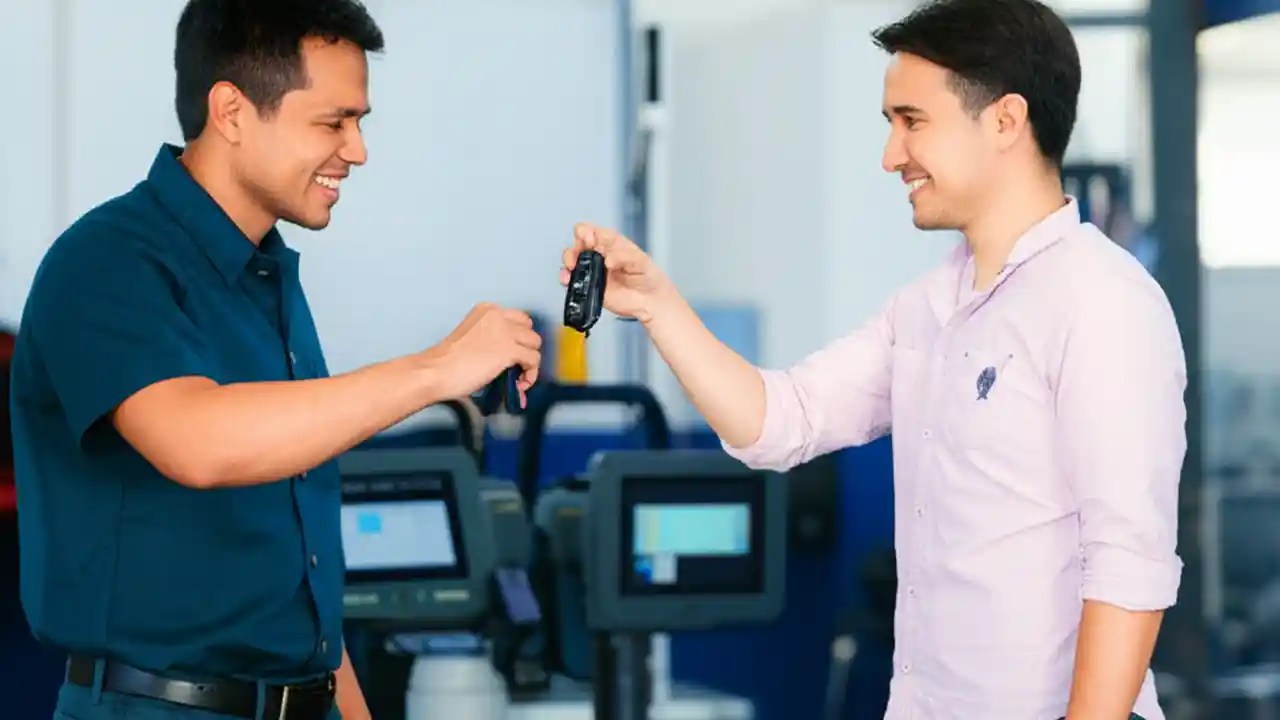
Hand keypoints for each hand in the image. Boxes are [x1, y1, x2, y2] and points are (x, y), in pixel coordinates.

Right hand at [422, 303, 541, 404]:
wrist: (436, 371)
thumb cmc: (447, 361)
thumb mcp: (474, 341)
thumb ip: (495, 344)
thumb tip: (514, 364)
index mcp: (487, 310)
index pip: (518, 320)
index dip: (519, 340)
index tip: (513, 355)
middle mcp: (498, 316)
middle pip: (530, 331)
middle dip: (526, 349)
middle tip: (516, 367)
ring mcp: (505, 332)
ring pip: (535, 344)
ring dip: (530, 363)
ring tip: (517, 378)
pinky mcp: (509, 349)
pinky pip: (534, 360)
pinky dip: (530, 375)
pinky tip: (519, 384)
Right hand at [560, 223, 677, 324]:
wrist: (650, 301)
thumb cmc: (648, 276)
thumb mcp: (641, 261)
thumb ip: (624, 257)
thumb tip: (608, 260)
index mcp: (611, 243)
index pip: (592, 230)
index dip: (588, 232)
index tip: (592, 240)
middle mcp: (599, 254)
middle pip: (578, 242)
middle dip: (577, 245)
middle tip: (585, 252)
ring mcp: (593, 270)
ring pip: (572, 258)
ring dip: (569, 259)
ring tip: (574, 265)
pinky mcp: (589, 286)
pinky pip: (572, 279)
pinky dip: (566, 277)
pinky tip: (568, 278)